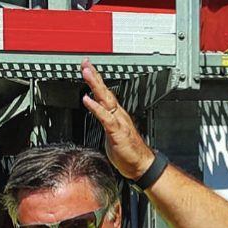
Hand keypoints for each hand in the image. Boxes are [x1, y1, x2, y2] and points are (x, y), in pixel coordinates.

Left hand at [80, 59, 155, 180]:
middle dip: (94, 76)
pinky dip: (96, 108)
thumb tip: (97, 115)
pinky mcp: (118, 132)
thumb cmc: (128, 152)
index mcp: (116, 114)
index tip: (87, 68)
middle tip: (85, 63)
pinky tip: (87, 100)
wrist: (142, 164)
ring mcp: (119, 122)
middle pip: (104, 91)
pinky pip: (106, 117)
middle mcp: (118, 114)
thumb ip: (105, 122)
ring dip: (95, 85)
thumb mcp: (112, 134)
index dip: (96, 80)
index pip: (104, 93)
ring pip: (105, 99)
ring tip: (86, 73)